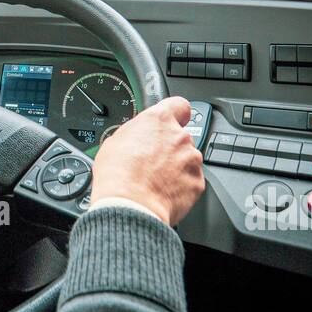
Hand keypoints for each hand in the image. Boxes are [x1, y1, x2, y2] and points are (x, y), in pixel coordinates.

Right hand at [89, 96, 204, 225]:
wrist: (130, 205)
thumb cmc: (118, 174)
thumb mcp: (114, 141)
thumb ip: (134, 132)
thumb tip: (135, 137)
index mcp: (159, 120)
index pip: (179, 105)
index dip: (177, 114)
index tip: (173, 120)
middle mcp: (179, 136)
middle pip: (180, 137)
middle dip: (170, 147)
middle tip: (152, 161)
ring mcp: (191, 159)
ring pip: (188, 159)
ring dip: (176, 167)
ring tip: (156, 181)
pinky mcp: (197, 182)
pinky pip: (191, 181)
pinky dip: (181, 186)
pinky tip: (163, 192)